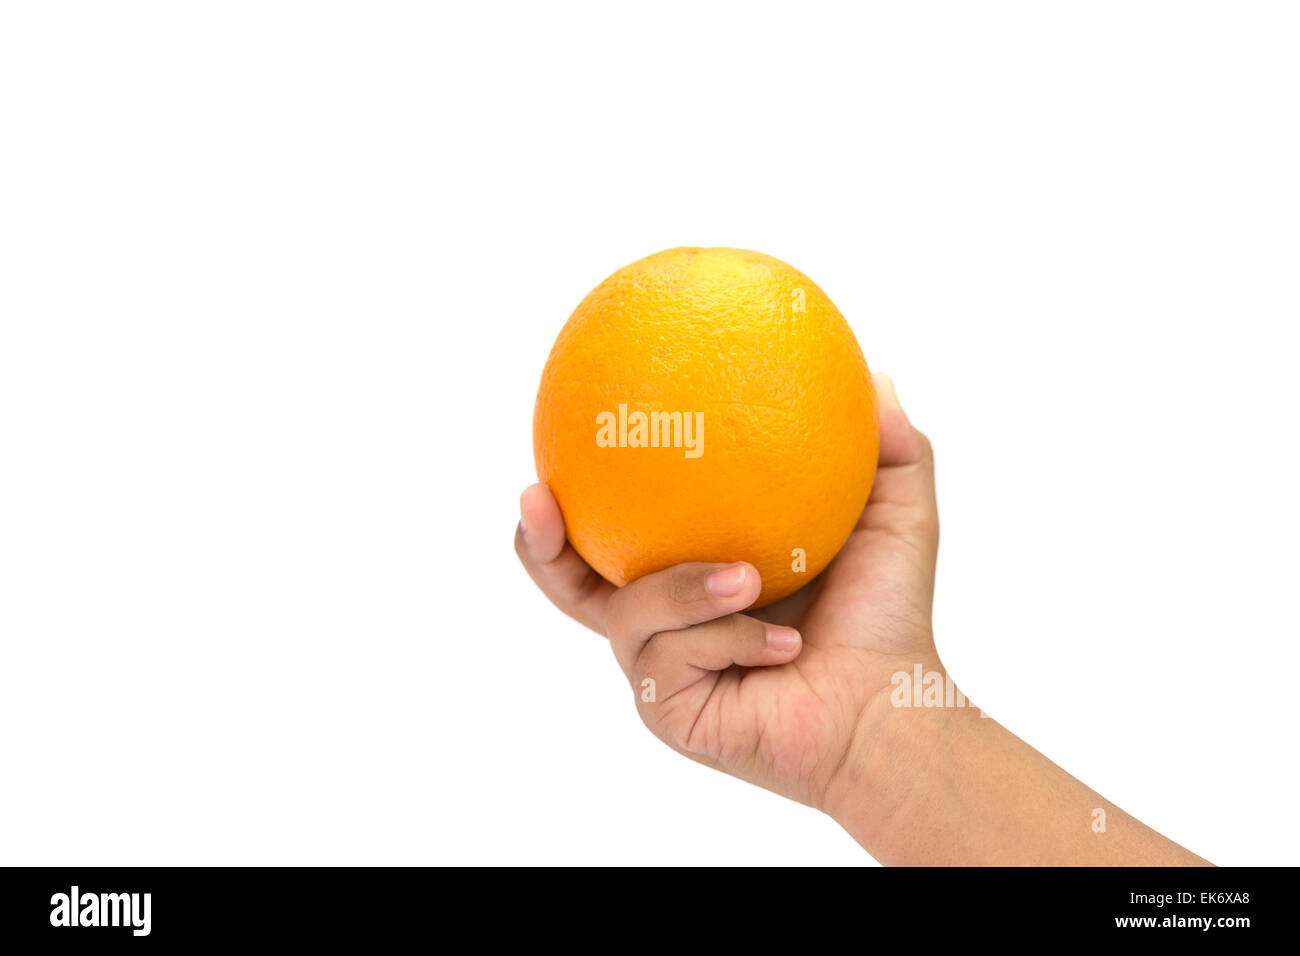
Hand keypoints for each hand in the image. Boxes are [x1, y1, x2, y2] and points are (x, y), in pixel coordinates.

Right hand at [515, 373, 938, 814]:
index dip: (575, 496)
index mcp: (695, 575)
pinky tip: (782, 645)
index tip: (554, 444)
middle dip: (540, 545)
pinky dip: (730, 640)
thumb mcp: (894, 518)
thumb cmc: (887, 618)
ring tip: (745, 577)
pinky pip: (671, 658)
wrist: (889, 711)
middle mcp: (668, 622)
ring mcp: (662, 670)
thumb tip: (877, 374)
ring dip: (683, 590)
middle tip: (534, 498)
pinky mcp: (671, 712)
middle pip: (571, 586)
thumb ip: (889, 448)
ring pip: (626, 615)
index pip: (616, 534)